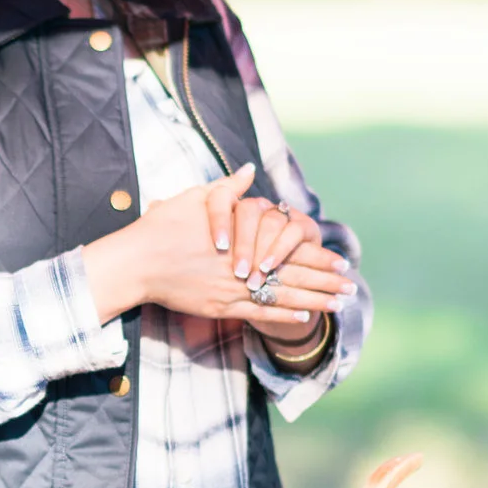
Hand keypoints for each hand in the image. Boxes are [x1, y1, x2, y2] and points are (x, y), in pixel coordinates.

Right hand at [83, 164, 354, 331]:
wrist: (135, 262)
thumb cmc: (162, 228)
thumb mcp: (194, 198)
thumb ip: (227, 189)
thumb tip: (249, 170)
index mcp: (242, 240)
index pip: (290, 249)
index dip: (318, 257)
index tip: (343, 262)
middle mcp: (242, 267)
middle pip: (293, 276)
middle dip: (326, 283)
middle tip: (352, 288)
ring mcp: (230, 291)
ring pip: (280, 297)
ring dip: (313, 301)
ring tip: (339, 305)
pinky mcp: (218, 307)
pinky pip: (257, 313)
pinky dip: (281, 315)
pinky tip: (303, 316)